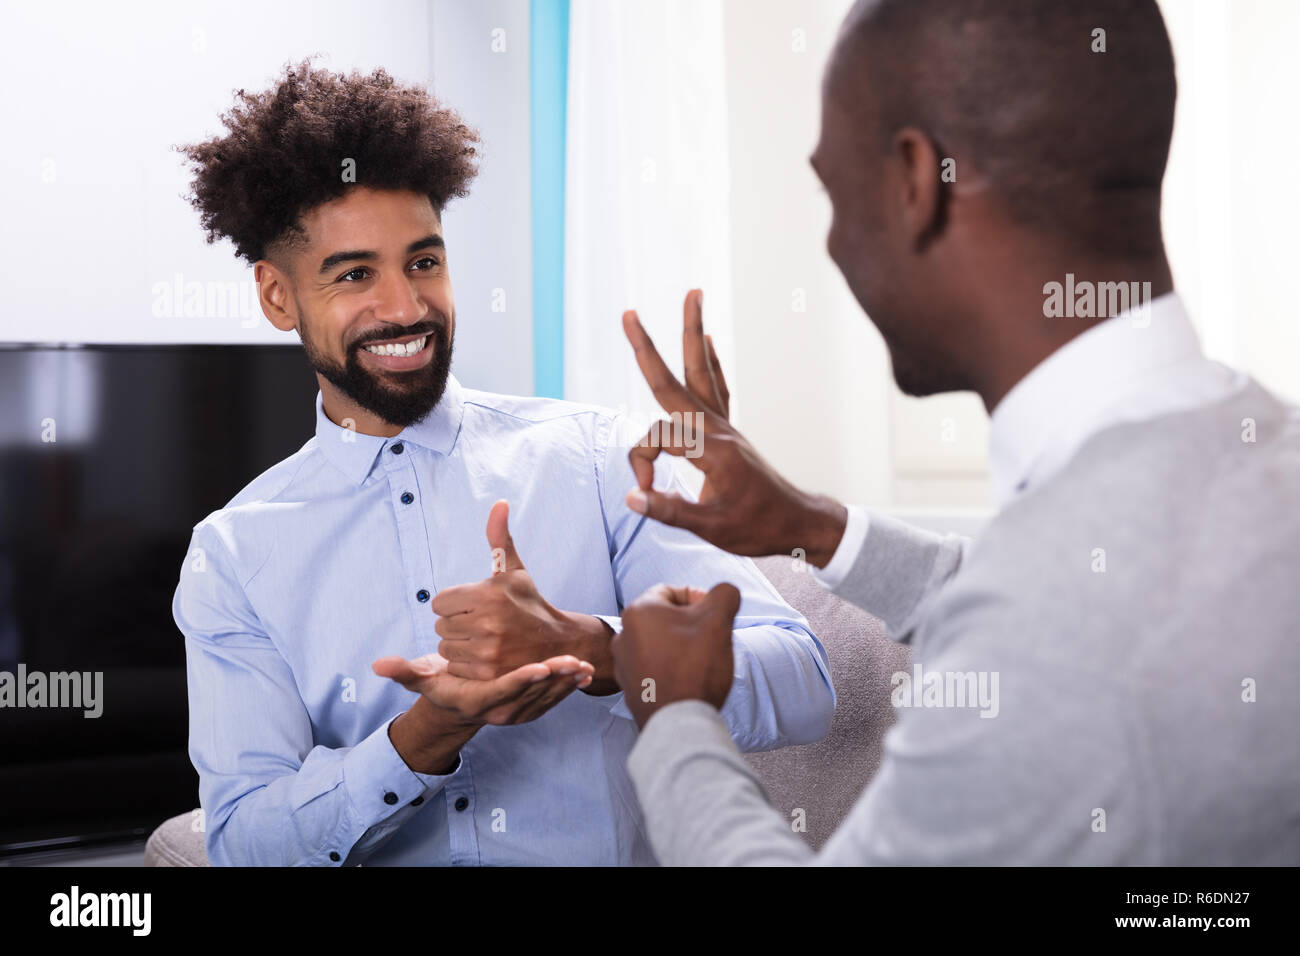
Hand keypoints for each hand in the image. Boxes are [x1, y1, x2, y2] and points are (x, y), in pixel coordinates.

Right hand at [372, 652, 593, 727]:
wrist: (460, 708)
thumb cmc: (443, 687)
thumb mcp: (424, 680)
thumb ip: (403, 671)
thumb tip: (377, 666)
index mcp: (477, 701)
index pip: (502, 690)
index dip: (521, 680)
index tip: (541, 666)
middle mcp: (499, 711)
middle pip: (530, 694)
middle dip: (554, 679)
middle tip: (574, 662)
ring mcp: (517, 713)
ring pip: (545, 698)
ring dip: (566, 683)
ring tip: (585, 666)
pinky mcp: (530, 710)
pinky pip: (553, 700)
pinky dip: (569, 688)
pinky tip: (584, 673)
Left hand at [431, 500, 616, 689]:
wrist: (558, 644)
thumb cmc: (528, 603)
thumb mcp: (514, 569)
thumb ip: (499, 536)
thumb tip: (499, 502)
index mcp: (488, 594)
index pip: (440, 602)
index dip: (455, 603)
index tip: (475, 606)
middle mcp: (487, 622)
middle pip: (440, 625)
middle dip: (457, 623)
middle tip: (483, 624)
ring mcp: (488, 651)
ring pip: (446, 646)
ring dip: (460, 645)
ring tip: (485, 640)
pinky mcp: (488, 673)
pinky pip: (455, 666)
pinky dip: (466, 664)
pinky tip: (486, 656)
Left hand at [611, 581, 740, 728]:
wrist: (680, 722)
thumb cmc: (696, 668)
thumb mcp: (718, 620)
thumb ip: (724, 594)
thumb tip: (725, 591)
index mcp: (638, 612)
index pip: (671, 592)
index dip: (699, 599)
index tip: (716, 616)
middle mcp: (623, 635)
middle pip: (665, 619)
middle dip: (691, 625)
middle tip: (712, 638)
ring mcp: (623, 664)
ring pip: (660, 643)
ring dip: (682, 646)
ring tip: (702, 661)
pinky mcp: (630, 688)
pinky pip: (654, 668)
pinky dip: (672, 668)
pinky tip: (689, 680)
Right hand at [621, 289, 847, 566]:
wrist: (798, 524)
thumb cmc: (758, 528)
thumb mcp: (712, 529)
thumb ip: (669, 511)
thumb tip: (631, 497)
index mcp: (712, 450)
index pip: (656, 438)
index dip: (641, 464)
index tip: (646, 492)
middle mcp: (718, 430)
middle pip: (676, 380)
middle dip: (648, 348)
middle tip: (628, 313)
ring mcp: (726, 428)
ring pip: (702, 372)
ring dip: (692, 333)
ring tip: (693, 294)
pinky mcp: (730, 433)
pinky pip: (718, 387)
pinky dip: (711, 360)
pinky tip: (709, 339)